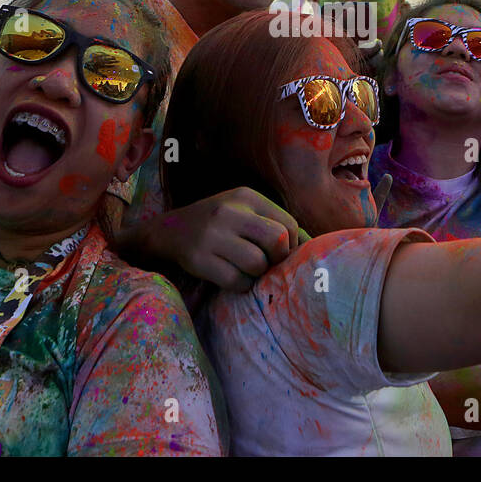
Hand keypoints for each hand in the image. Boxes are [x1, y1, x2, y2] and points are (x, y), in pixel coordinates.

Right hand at [156, 187, 306, 291]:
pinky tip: (231, 276)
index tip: (280, 253)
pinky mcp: (198, 259)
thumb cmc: (217, 224)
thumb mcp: (243, 211)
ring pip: (257, 264)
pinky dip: (240, 285)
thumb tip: (312, 246)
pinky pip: (235, 281)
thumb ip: (274, 223)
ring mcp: (211, 235)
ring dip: (257, 274)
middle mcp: (229, 211)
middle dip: (278, 259)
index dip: (291, 245)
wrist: (168, 230)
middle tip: (268, 264)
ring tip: (247, 270)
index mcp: (245, 196)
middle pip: (276, 240)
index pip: (288, 224)